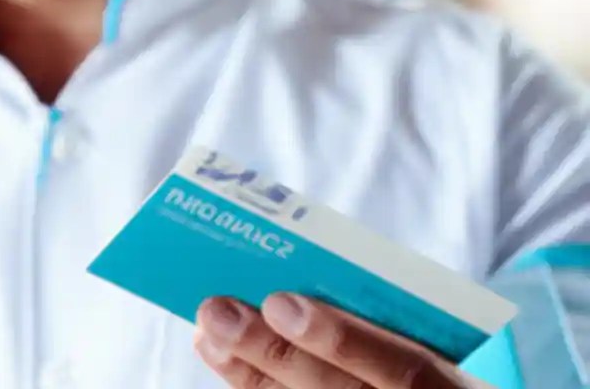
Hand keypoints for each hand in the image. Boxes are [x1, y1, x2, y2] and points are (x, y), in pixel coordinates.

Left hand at [194, 294, 491, 388]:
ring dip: (252, 377)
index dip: (341, 339)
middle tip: (218, 311)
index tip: (280, 302)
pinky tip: (230, 369)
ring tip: (210, 336)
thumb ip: (388, 313)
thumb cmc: (447, 366)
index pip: (407, 371)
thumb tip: (300, 279)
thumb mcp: (446, 339)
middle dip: (274, 353)